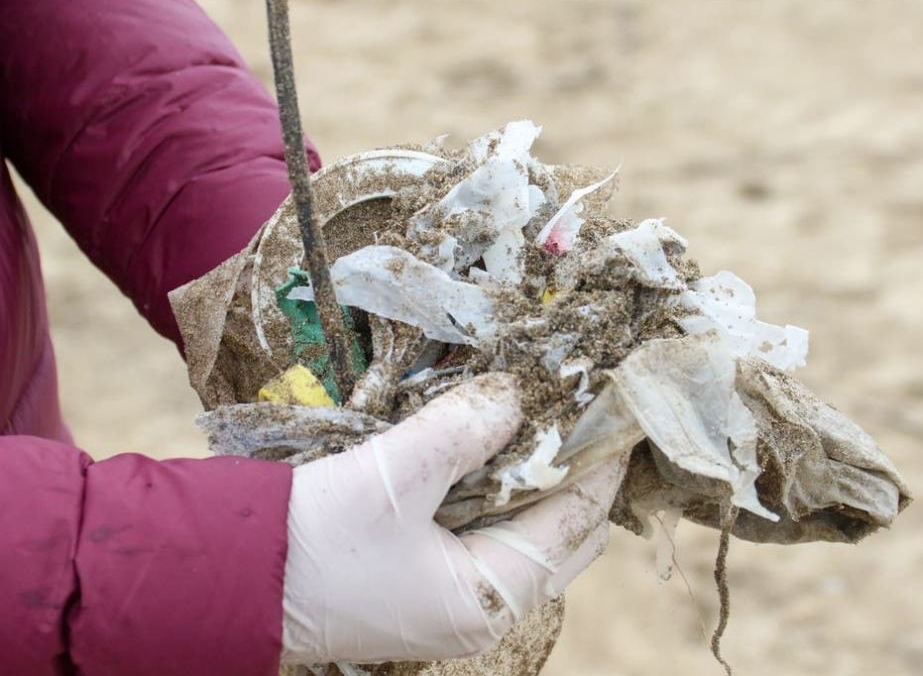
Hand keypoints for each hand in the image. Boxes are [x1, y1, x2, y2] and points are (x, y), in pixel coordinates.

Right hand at [280, 373, 624, 664]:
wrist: (225, 581)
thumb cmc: (313, 541)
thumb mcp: (394, 477)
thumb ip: (462, 431)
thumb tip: (518, 395)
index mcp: (488, 597)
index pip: (575, 523)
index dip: (601, 463)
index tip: (617, 407)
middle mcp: (480, 607)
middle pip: (558, 533)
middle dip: (575, 471)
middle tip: (582, 406)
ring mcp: (449, 596)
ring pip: (520, 531)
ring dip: (534, 478)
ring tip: (544, 415)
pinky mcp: (421, 578)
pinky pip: (482, 530)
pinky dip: (495, 489)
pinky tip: (491, 445)